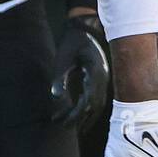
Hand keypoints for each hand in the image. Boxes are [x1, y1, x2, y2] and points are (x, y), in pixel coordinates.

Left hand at [50, 14, 109, 131]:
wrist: (85, 29)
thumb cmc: (73, 42)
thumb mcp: (63, 58)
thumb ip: (60, 77)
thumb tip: (55, 97)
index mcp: (95, 73)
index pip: (89, 100)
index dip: (77, 114)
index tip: (63, 122)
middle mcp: (102, 79)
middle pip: (94, 107)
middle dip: (80, 119)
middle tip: (63, 127)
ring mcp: (102, 80)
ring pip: (95, 105)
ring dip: (83, 117)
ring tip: (68, 127)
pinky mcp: (98, 80)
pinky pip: (94, 99)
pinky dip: (86, 109)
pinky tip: (75, 115)